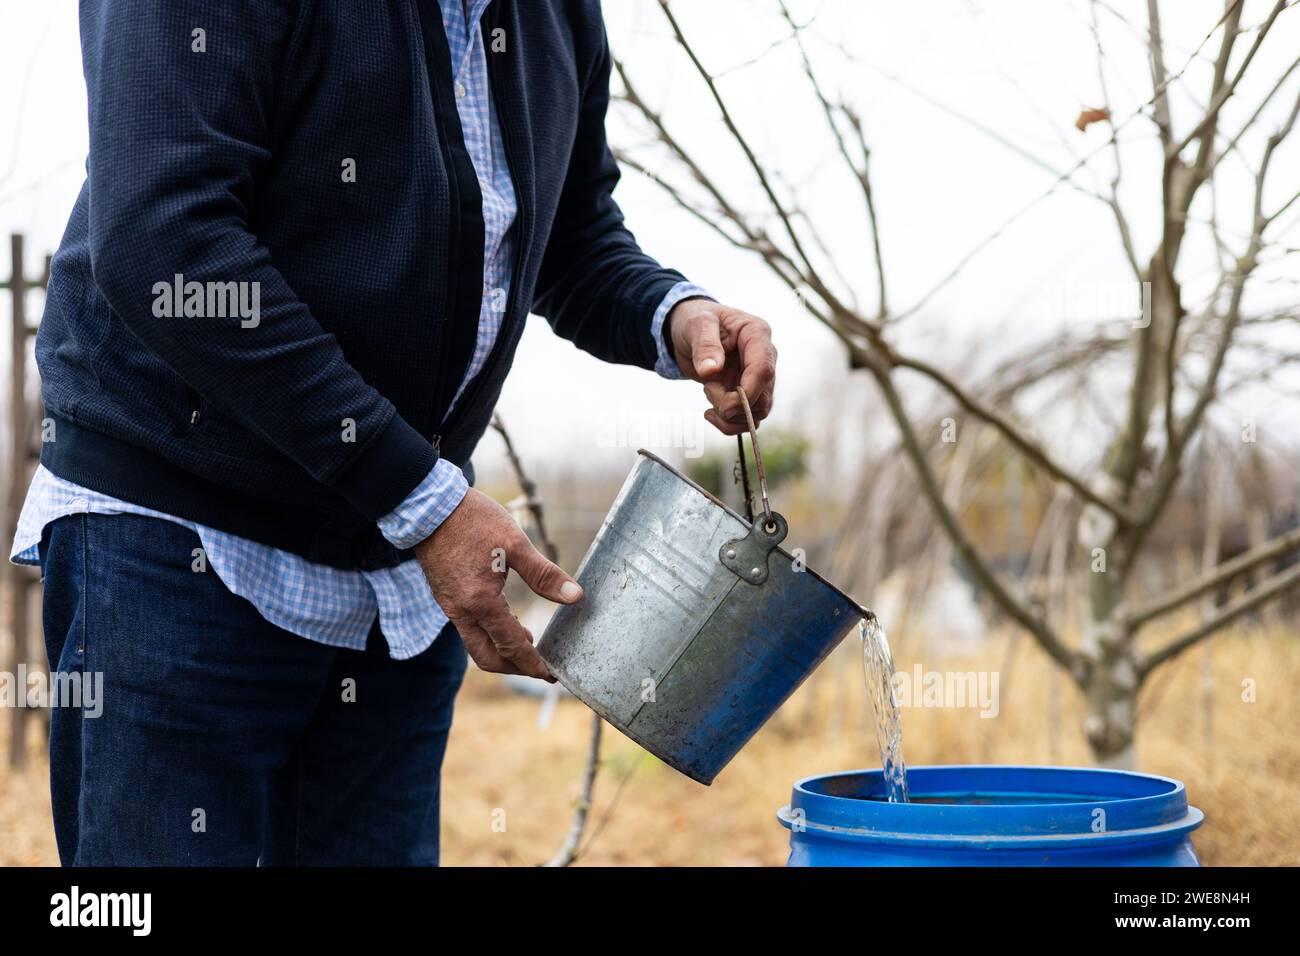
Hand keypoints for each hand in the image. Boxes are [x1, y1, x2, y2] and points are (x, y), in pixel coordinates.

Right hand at [415, 488, 580, 679]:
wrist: (428, 506)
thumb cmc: (473, 520)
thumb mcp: (515, 543)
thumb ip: (545, 574)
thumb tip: (575, 596)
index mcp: (481, 602)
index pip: (512, 646)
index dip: (534, 664)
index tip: (552, 674)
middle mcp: (462, 611)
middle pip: (489, 658)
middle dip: (515, 667)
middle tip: (540, 666)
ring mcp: (450, 606)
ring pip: (476, 645)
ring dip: (502, 650)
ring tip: (528, 641)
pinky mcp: (445, 597)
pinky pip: (468, 628)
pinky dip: (489, 634)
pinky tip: (506, 619)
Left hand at [667, 299, 777, 434]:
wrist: (689, 332)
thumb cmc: (695, 321)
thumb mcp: (696, 325)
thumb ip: (704, 345)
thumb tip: (711, 371)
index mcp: (757, 334)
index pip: (763, 369)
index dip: (748, 393)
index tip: (724, 406)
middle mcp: (764, 357)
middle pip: (763, 398)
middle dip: (733, 406)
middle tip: (708, 390)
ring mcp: (758, 377)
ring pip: (758, 413)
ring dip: (730, 416)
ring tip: (708, 392)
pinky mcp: (749, 393)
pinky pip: (747, 419)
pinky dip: (728, 423)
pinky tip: (710, 412)